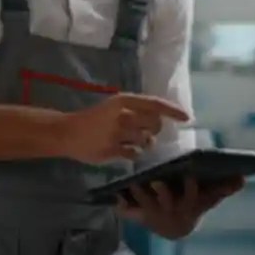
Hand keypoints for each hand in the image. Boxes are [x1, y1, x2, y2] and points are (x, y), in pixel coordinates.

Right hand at [56, 94, 189, 164]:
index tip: (187, 118)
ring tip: (133, 141)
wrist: (68, 132)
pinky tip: (124, 150)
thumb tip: (161, 117)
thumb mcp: (115, 106)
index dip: (173, 111)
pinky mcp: (112, 150)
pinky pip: (134, 154)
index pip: (155, 104)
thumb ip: (136, 110)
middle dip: (155, 129)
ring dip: (145, 143)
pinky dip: (133, 153)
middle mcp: (122, 115)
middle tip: (147, 131)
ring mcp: (117, 134)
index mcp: (123, 101)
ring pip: (146, 140)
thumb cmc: (95, 118)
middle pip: (154, 124)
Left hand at [116, 176, 244, 239]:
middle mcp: (171, 212)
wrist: (175, 229)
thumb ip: (224, 189)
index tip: (189, 175)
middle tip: (156, 179)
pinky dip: (122, 207)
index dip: (190, 188)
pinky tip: (115, 196)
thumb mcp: (208, 199)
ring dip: (139, 196)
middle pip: (166, 202)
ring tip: (133, 183)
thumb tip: (243, 178)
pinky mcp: (138, 216)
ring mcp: (153, 216)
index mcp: (188, 205)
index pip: (192, 196)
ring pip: (145, 206)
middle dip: (162, 193)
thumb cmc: (192, 206)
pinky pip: (128, 213)